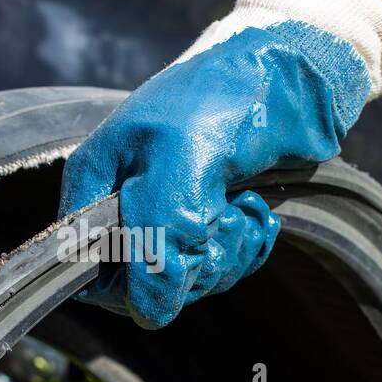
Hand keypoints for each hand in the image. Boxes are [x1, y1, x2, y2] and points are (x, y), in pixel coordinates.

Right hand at [59, 0, 381, 327]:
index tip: (173, 254)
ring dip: (226, 253)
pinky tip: (256, 214)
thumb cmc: (228, 98)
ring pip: (184, 279)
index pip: (85, 268)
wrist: (296, 71)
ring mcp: (169, 212)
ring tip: (243, 207)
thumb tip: (148, 310)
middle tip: (220, 219)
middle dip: (191, 263)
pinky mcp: (209, 219)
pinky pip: (218, 267)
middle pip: (141, 281)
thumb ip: (158, 235)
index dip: (129, 279)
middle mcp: (126, 202)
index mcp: (97, 181)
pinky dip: (245, 247)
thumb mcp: (185, 161)